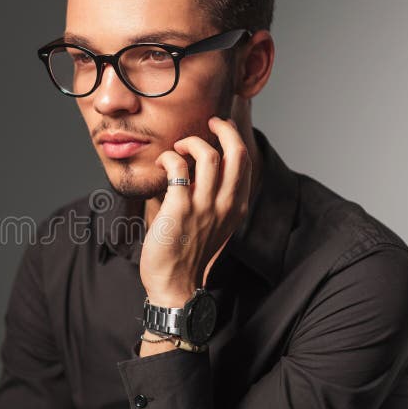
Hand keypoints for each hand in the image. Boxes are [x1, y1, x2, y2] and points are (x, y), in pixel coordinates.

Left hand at [140, 116, 251, 305]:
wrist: (176, 285)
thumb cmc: (189, 255)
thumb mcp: (215, 226)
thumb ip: (216, 200)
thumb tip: (202, 171)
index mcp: (236, 207)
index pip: (245, 162)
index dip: (233, 138)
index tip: (219, 128)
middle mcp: (225, 204)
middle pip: (236, 152)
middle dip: (223, 129)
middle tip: (207, 123)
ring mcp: (204, 206)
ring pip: (208, 155)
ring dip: (190, 143)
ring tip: (178, 148)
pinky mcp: (179, 209)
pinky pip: (177, 168)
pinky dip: (168, 158)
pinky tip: (162, 163)